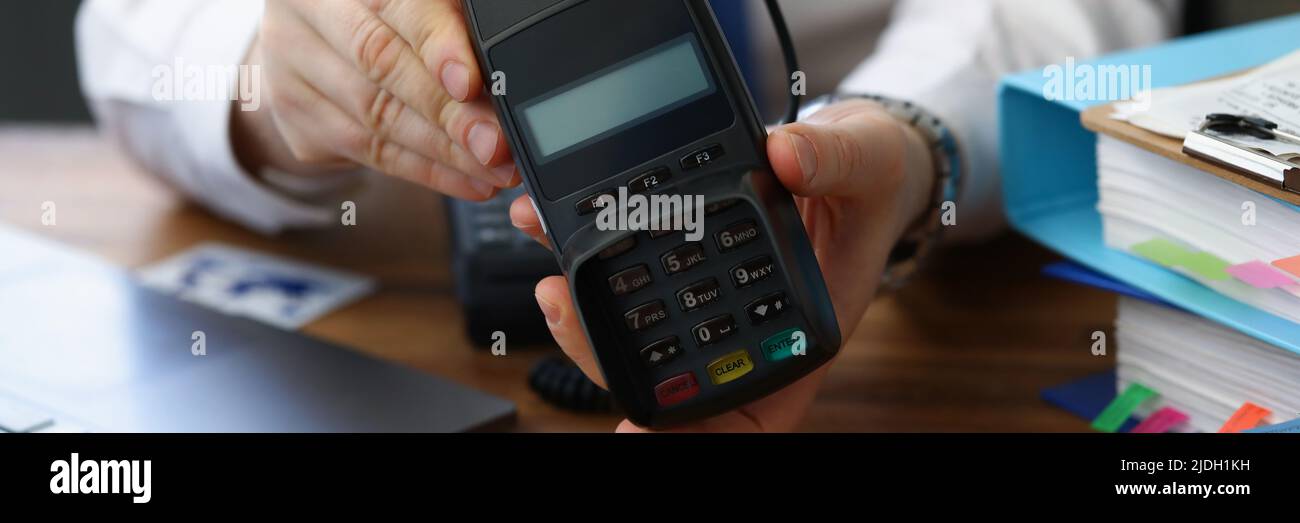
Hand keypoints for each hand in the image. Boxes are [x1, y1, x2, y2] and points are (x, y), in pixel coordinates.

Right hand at [232, 0, 515, 200]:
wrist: (322, 33)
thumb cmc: (392, 12)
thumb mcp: (420, 2)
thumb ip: (451, 21)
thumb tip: (497, 68)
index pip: (394, 8)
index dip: (436, 46)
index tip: (470, 84)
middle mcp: (304, 13)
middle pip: (381, 69)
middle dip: (447, 113)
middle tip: (496, 143)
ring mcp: (290, 67)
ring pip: (375, 120)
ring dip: (444, 153)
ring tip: (494, 168)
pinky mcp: (297, 118)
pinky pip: (370, 153)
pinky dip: (427, 171)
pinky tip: (468, 180)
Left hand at [510, 100, 937, 431]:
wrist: (853, 148)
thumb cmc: (875, 176)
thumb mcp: (870, 162)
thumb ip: (833, 161)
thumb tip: (785, 157)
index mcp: (800, 328)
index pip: (748, 408)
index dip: (698, 434)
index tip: (636, 436)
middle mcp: (748, 322)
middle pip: (672, 371)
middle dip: (610, 356)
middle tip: (562, 314)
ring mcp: (712, 290)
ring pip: (639, 325)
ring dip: (587, 310)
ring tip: (551, 283)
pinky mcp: (685, 252)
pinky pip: (631, 268)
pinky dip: (592, 253)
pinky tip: (553, 225)